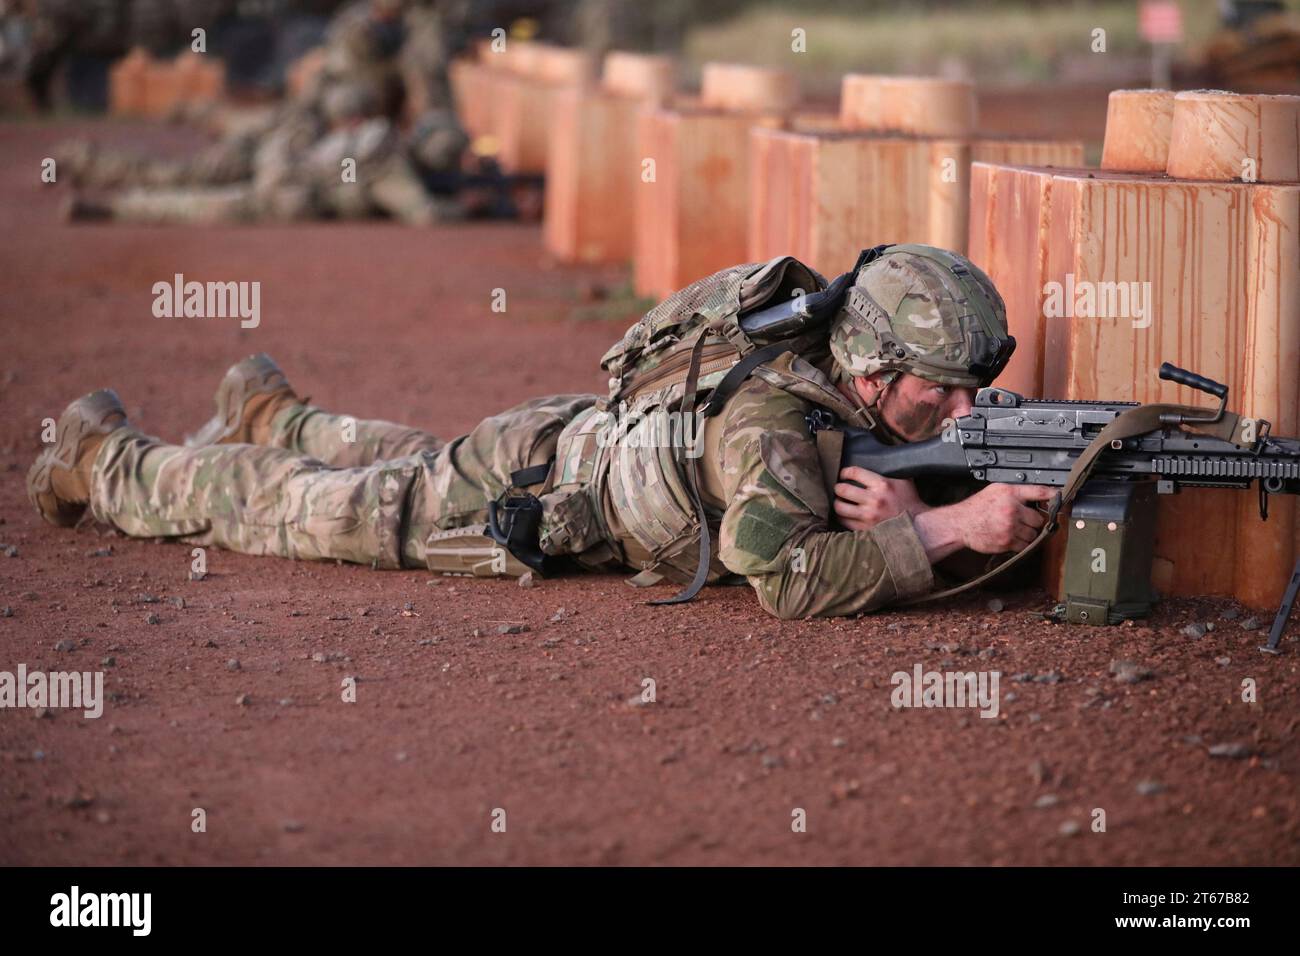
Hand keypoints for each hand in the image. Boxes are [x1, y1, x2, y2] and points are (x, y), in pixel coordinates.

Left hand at [833, 466, 927, 531]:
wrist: (917, 521)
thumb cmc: (908, 498)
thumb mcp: (902, 479)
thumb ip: (889, 469)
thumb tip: (877, 457)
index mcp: (882, 484)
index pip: (854, 472)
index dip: (845, 472)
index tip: (845, 474)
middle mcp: (874, 500)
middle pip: (843, 489)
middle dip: (839, 487)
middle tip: (841, 488)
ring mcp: (869, 515)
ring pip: (840, 507)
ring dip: (838, 503)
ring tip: (841, 501)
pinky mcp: (866, 528)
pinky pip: (845, 522)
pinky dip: (843, 517)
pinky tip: (846, 514)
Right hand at [914, 484, 1056, 561]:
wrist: (960, 524)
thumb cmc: (977, 507)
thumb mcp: (995, 490)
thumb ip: (1016, 492)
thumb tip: (1039, 494)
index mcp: (1010, 493)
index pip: (1039, 492)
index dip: (1054, 496)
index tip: (1063, 498)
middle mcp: (1012, 509)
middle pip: (1039, 519)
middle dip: (1033, 521)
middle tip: (1023, 520)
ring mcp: (1010, 527)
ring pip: (1033, 534)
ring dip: (1028, 533)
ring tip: (1015, 529)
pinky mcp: (1007, 542)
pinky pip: (1024, 545)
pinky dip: (1020, 543)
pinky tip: (1010, 537)